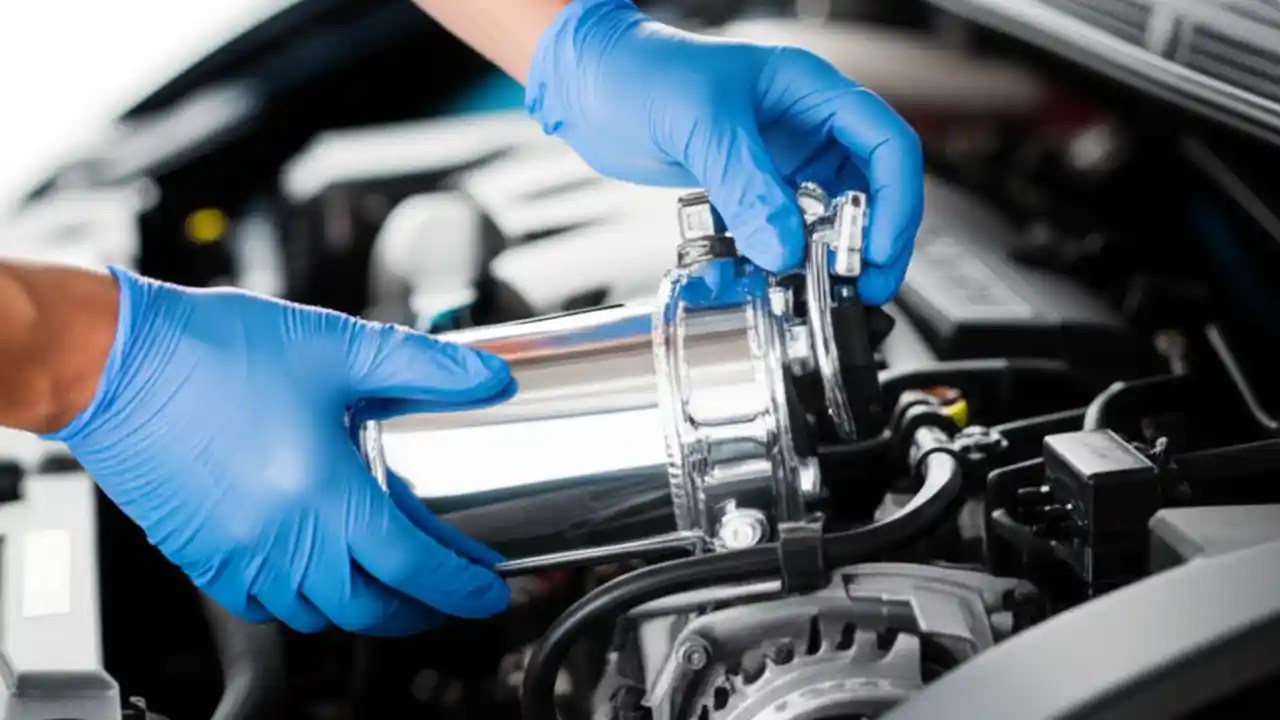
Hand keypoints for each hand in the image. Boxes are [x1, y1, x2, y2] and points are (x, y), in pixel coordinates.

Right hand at [45, 268, 515, 634]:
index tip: (490, 589)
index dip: (462, 586)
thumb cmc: (211, 351)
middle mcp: (279, 541)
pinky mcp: (197, 556)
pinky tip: (315, 570)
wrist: (115, 361)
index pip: (414, 568)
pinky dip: (301, 602)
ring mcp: (234, 556)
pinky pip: (261, 606)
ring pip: (316, 615)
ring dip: (364, 607)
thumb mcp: (338, 346)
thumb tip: (487, 377)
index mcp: (322, 496)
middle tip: (449, 594)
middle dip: (422, 610)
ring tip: (390, 581)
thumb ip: (425, 365)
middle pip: (370, 609)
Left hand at [525, 0, 922, 303]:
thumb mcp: (702, 124)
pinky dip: (786, 253)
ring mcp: (777, 157)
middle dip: (873, 237)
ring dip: (830, 251)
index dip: (896, 201)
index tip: (881, 249)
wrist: (588, 85)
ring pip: (829, 212)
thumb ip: (747, 187)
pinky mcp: (748, 186)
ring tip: (824, 286)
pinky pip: (783, 226)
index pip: (886, 144)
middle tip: (865, 283)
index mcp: (809, 91)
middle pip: (870, 185)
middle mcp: (802, 124)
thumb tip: (784, 247)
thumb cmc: (640, 72)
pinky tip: (777, 274)